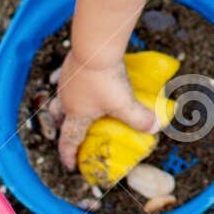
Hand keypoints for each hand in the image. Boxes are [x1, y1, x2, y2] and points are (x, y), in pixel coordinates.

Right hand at [47, 50, 159, 173]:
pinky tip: (89, 78)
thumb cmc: (105, 80)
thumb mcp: (125, 103)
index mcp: (77, 115)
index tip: (70, 166)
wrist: (94, 46)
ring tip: (82, 104)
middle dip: (62, 127)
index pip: (69, 140)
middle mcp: (67, 100)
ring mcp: (67, 81)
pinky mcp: (72, 65)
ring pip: (63, 97)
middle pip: (58, 118)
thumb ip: (140, 119)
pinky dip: (78, 84)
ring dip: (70, 104)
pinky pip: (71, 80)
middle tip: (70, 131)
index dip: (69, 155)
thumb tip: (155, 128)